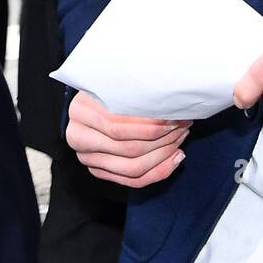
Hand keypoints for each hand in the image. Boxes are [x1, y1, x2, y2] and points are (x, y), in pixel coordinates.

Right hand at [65, 91, 190, 187]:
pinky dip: (159, 171)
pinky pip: (133, 180)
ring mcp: (87, 158)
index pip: (119, 126)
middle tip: (184, 124)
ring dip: (164, 155)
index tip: (176, 114)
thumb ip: (134, 93)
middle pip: (128, 148)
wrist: (93, 99)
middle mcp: (78, 137)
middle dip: (163, 138)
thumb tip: (170, 102)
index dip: (151, 125)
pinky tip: (175, 157)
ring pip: (133, 168)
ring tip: (181, 137)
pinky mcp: (98, 171)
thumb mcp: (117, 82)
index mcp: (80, 111)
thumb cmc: (110, 87)